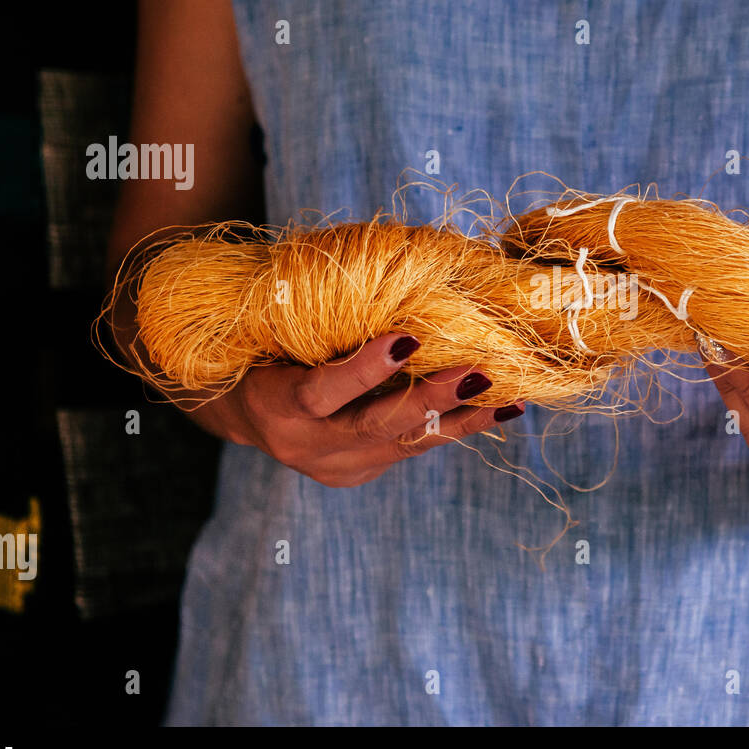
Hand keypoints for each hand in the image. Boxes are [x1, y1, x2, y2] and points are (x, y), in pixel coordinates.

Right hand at [183, 333, 524, 487]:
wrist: (240, 407)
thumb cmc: (262, 347)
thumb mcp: (278, 332)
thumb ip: (325, 322)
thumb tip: (398, 277)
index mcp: (276, 406)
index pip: (324, 392)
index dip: (366, 369)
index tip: (408, 338)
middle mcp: (307, 446)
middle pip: (378, 425)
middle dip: (433, 399)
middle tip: (477, 373)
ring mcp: (337, 466)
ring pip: (408, 443)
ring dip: (463, 417)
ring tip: (508, 397)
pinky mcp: (361, 472)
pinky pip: (414, 446)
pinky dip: (457, 424)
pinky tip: (499, 408)